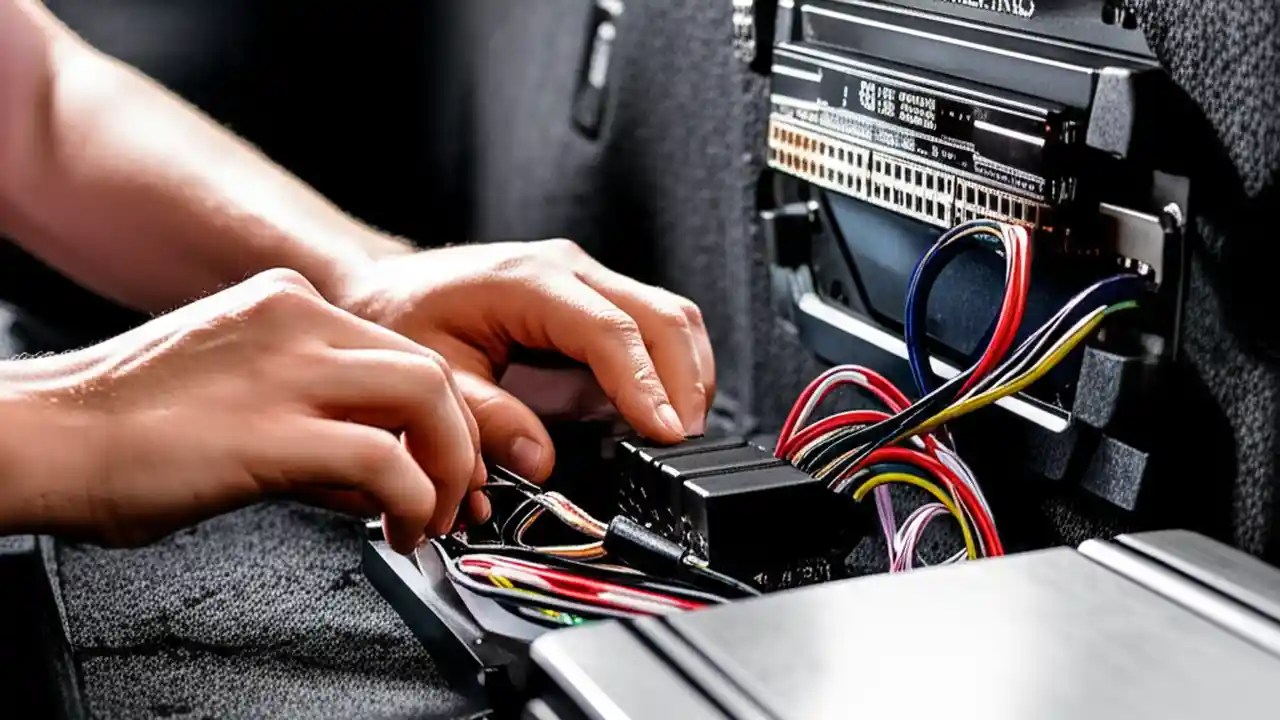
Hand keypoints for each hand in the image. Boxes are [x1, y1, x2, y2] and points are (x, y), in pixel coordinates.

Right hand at [0, 269, 479, 551]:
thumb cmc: (125, 430)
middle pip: (430, 369)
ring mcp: (285, 368)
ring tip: (432, 518)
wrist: (42, 437)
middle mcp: (297, 319)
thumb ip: (318, 421)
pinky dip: (412, 500)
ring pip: (427, 396)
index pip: (403, 352)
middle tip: (456, 499)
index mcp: (287, 305)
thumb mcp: (240, 395)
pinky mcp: (271, 429)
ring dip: (449, 467)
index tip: (448, 466)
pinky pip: (385, 459)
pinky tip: (398, 531)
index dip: (443, 418)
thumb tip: (384, 474)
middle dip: (460, 444)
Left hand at [336, 239, 715, 480]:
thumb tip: (541, 461)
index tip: (666, 433)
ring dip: (687, 375)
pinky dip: (670, 368)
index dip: (647, 387)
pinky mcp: (592, 298)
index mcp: (531, 282)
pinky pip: (653, 325)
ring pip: (671, 317)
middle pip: (664, 317)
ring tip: (678, 433)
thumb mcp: (432, 372)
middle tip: (682, 445)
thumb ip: (487, 418)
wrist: (383, 285)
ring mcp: (587, 280)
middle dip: (685, 384)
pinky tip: (661, 409)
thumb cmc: (401, 317)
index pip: (613, 332)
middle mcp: (569, 270)